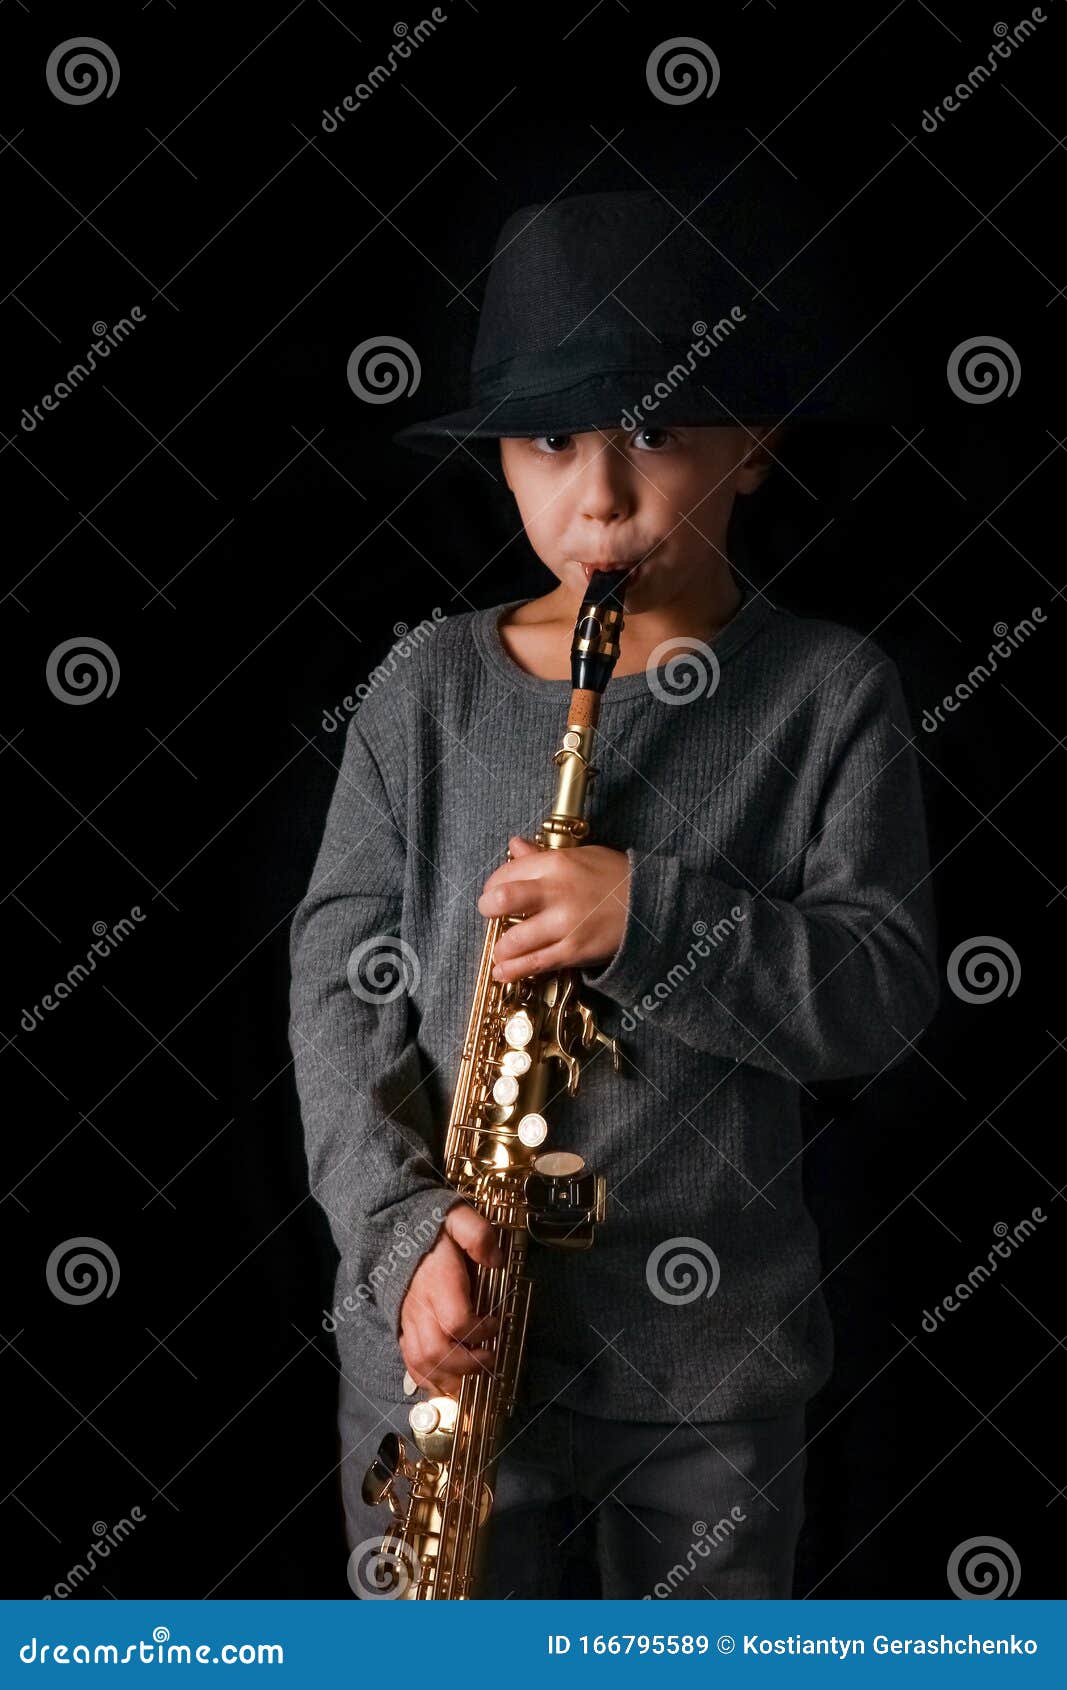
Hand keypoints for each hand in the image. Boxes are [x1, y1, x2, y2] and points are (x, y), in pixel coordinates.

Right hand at [398, 1204, 504, 1395]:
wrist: (392, 1229)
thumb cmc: (432, 1227)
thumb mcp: (459, 1218)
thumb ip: (478, 1235)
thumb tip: (497, 1259)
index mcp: (437, 1281)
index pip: (457, 1321)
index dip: (481, 1331)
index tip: (497, 1323)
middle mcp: (420, 1306)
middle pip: (438, 1351)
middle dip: (469, 1364)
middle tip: (491, 1358)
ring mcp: (408, 1320)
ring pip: (423, 1363)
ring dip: (450, 1378)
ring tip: (474, 1377)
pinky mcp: (402, 1327)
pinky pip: (410, 1361)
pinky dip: (429, 1378)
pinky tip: (449, 1382)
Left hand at [477, 835, 630, 982]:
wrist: (651, 906)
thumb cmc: (616, 877)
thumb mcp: (580, 856)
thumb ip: (542, 855)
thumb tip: (514, 846)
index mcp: (557, 863)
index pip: (508, 873)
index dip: (492, 885)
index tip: (492, 892)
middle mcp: (557, 892)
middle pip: (503, 900)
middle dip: (488, 908)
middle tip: (490, 913)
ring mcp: (565, 924)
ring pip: (515, 939)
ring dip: (501, 947)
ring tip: (501, 949)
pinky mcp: (574, 950)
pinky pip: (535, 963)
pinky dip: (514, 970)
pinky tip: (503, 971)